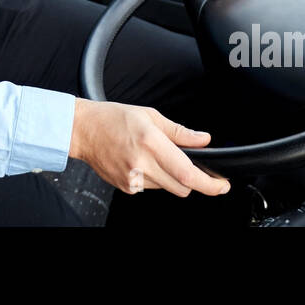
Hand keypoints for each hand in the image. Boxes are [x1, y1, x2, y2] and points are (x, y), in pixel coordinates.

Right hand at [69, 99, 229, 196]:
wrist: (83, 130)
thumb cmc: (113, 118)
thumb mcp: (149, 115)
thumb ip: (179, 132)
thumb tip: (203, 140)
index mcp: (150, 142)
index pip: (187, 172)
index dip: (209, 183)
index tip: (222, 184)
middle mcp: (142, 163)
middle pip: (182, 187)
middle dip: (192, 180)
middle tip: (191, 166)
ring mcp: (133, 179)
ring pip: (168, 188)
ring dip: (171, 177)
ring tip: (155, 156)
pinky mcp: (126, 187)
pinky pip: (151, 188)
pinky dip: (154, 178)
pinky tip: (141, 162)